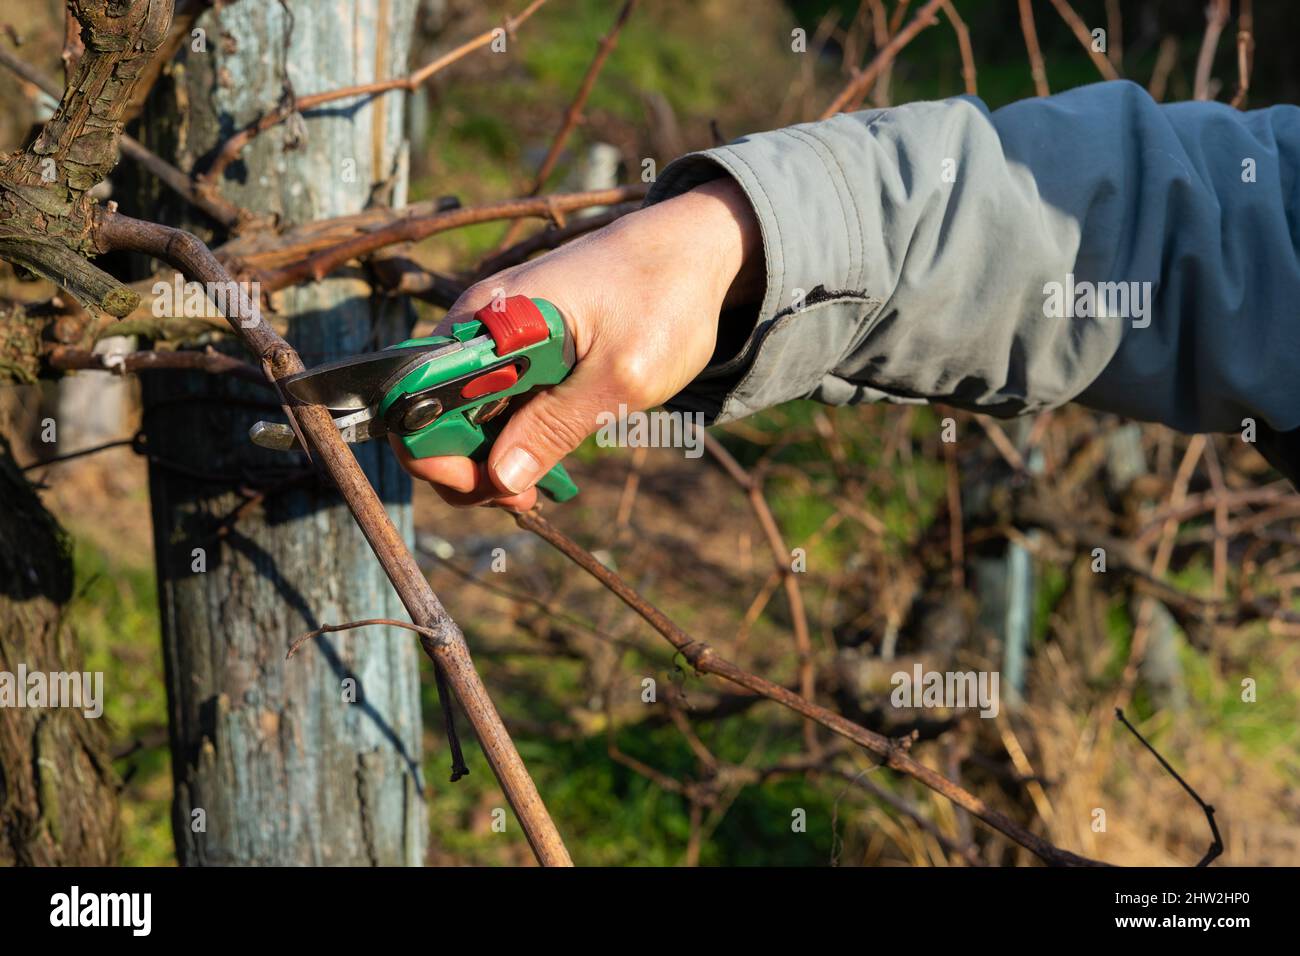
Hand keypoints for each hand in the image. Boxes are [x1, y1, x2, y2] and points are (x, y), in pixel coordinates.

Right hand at [391, 176, 763, 509]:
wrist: (693, 248)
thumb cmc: (664, 297)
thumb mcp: (623, 376)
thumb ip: (558, 425)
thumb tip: (500, 478)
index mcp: (491, 319)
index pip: (416, 394)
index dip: (438, 453)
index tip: (491, 486)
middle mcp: (480, 323)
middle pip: (432, 410)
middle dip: (465, 466)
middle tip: (524, 496)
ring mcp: (497, 333)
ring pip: (463, 411)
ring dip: (490, 457)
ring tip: (538, 485)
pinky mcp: (519, 345)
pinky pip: (493, 398)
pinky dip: (510, 434)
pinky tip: (544, 457)